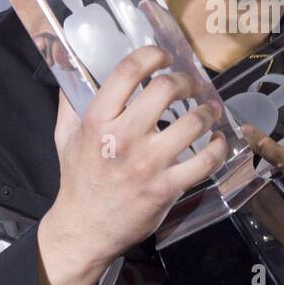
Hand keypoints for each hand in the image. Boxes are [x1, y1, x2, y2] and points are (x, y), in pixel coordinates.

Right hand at [35, 46, 227, 284]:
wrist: (85, 229)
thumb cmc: (78, 179)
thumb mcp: (65, 136)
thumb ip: (70, 102)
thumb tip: (72, 67)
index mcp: (97, 120)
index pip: (128, 72)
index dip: (152, 55)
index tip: (164, 56)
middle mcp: (123, 137)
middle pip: (165, 89)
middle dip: (185, 81)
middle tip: (192, 85)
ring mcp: (148, 163)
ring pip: (192, 123)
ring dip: (207, 111)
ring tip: (210, 109)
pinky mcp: (167, 187)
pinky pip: (205, 161)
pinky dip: (218, 146)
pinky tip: (218, 140)